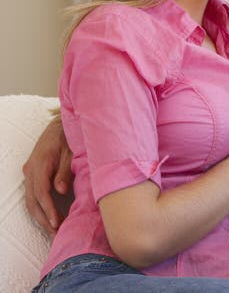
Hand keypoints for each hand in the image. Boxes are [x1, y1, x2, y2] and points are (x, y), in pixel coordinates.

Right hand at [22, 117, 73, 233]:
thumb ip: (65, 171)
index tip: (56, 222)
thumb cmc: (69, 137)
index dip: (48, 209)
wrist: (60, 124)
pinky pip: (32, 194)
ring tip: (53, 230)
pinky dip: (39, 207)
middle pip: (33, 200)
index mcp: (41, 163)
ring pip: (30, 199)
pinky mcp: (32, 173)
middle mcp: (31, 169)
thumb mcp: (71, 152)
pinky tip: (49, 217)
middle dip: (43, 218)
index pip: (41, 192)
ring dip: (40, 216)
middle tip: (55, 233)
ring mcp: (29, 171)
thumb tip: (60, 191)